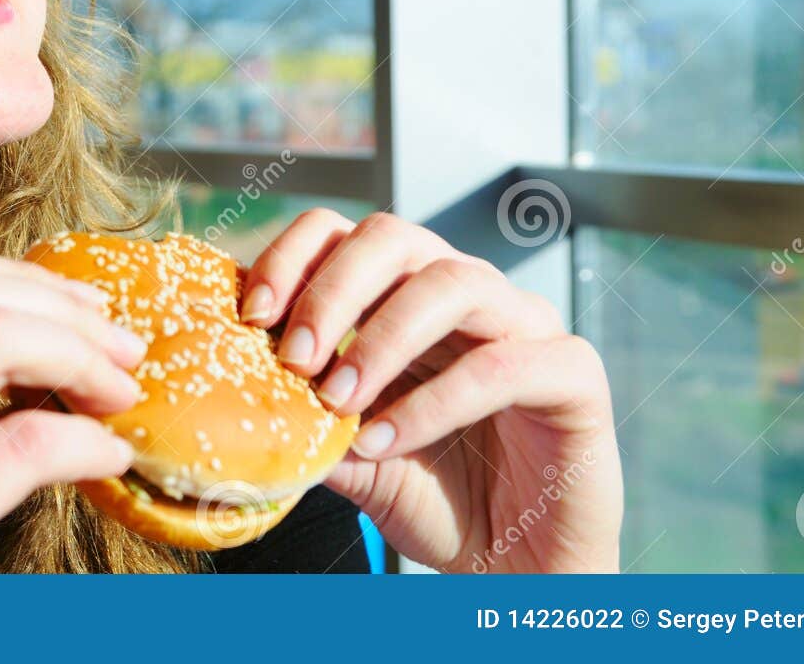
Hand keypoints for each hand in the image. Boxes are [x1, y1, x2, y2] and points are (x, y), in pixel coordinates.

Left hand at [241, 209, 621, 572]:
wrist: (512, 570)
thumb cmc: (432, 495)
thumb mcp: (347, 453)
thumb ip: (301, 416)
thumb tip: (230, 390)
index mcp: (406, 292)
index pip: (342, 233)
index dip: (292, 259)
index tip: (250, 316)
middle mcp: (467, 291)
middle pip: (394, 237)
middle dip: (332, 290)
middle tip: (293, 358)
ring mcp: (525, 323)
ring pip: (451, 283)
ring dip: (381, 339)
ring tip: (336, 399)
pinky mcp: (574, 372)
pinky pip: (502, 365)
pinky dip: (433, 401)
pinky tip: (386, 441)